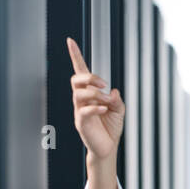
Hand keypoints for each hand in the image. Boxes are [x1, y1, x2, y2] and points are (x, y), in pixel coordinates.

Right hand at [67, 36, 124, 161]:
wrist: (108, 147)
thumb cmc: (111, 127)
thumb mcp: (119, 110)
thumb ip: (117, 99)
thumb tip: (113, 91)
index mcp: (90, 93)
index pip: (80, 71)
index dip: (75, 56)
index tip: (70, 41)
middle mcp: (82, 100)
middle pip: (77, 80)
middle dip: (90, 78)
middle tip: (104, 85)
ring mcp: (79, 111)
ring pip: (80, 94)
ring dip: (96, 95)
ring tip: (108, 103)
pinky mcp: (81, 123)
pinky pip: (84, 111)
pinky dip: (95, 108)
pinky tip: (105, 110)